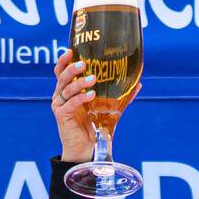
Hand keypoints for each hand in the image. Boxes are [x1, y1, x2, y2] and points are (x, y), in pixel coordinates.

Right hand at [51, 48, 141, 162]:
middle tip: (83, 63)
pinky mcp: (61, 115)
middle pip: (62, 77)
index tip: (71, 50)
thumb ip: (121, 96)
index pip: (61, 71)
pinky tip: (91, 95)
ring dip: (78, 82)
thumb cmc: (95, 126)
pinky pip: (70, 103)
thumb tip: (138, 84)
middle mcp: (61, 95)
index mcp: (69, 90)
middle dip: (71, 69)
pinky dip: (81, 97)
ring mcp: (59, 105)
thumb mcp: (109, 108)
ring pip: (66, 89)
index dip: (64, 60)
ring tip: (92, 79)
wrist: (88, 148)